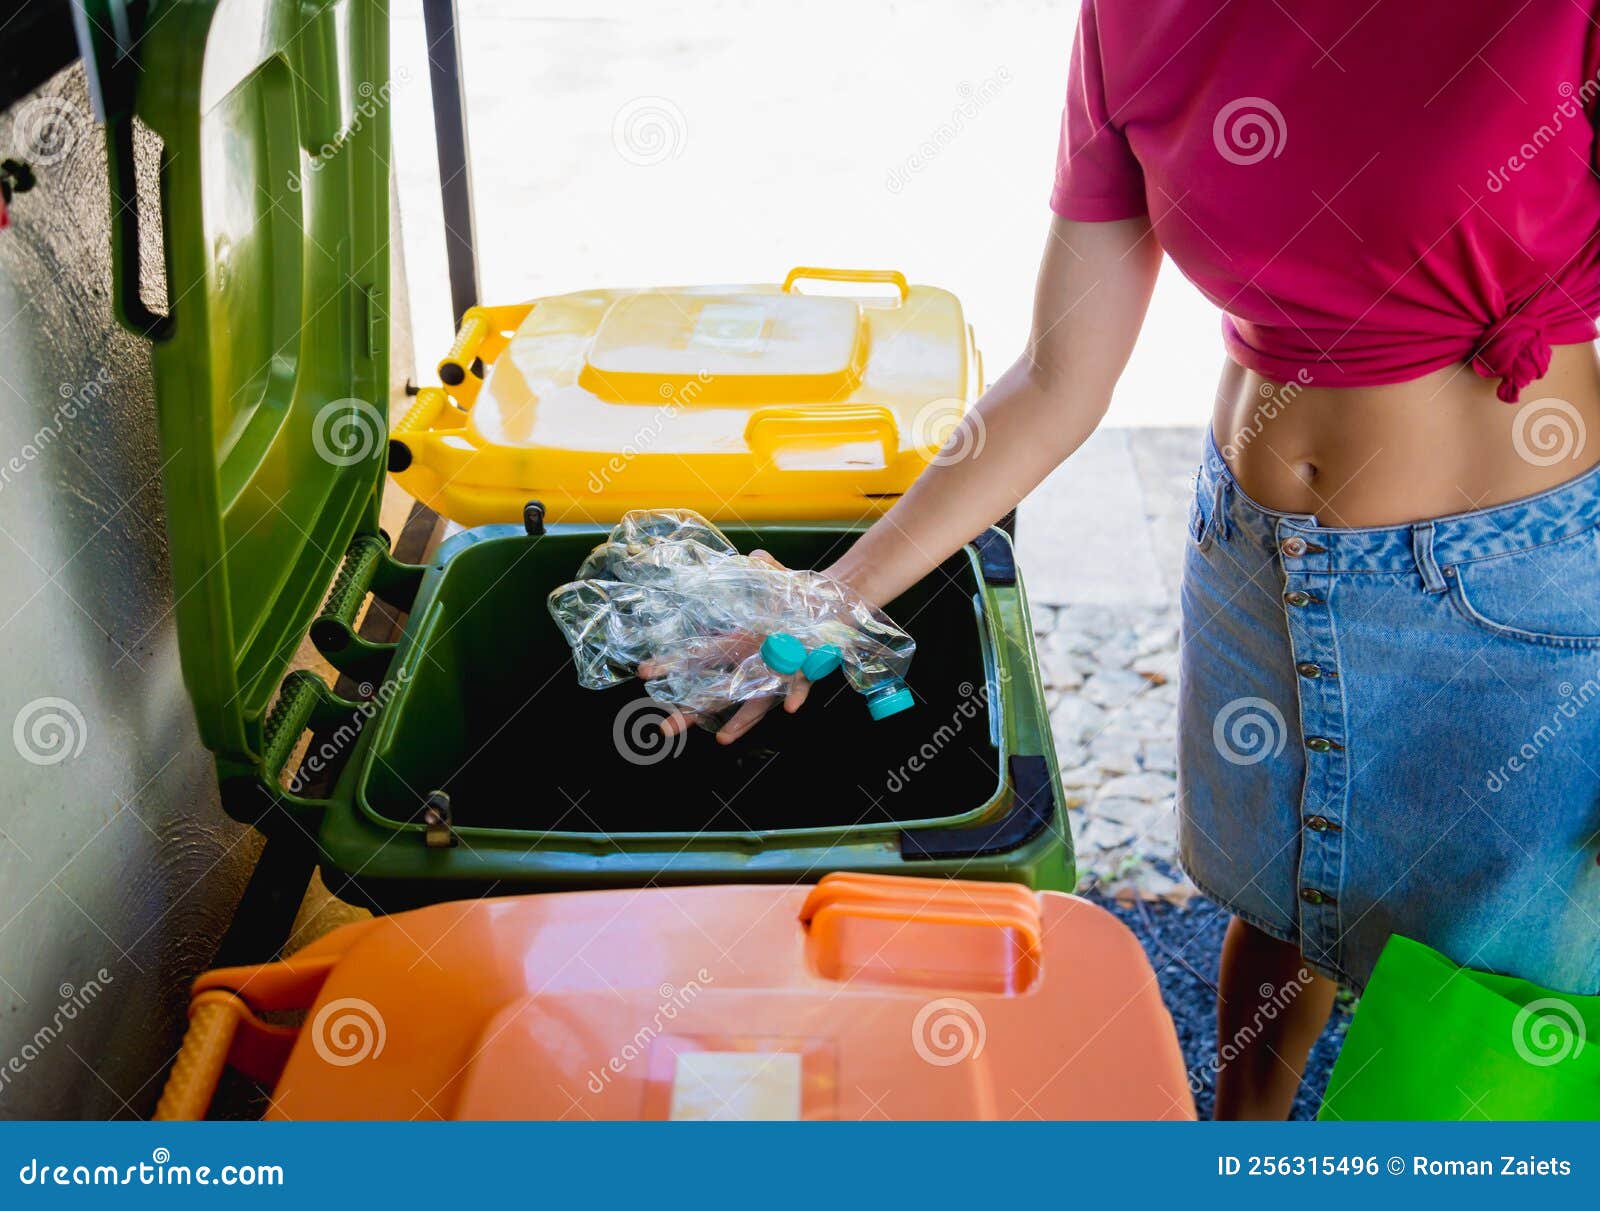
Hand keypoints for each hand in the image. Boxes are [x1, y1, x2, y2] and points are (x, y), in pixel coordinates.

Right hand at [638, 550, 813, 743]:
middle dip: (690, 710)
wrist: (832, 606)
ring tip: (721, 740)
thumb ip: (763, 568)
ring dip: (740, 722)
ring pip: (752, 704)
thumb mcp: (774, 579)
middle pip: (715, 692)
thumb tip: (754, 556)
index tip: (646, 674)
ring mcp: (775, 674)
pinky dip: (793, 696)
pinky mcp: (803, 675)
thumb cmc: (796, 598)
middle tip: (665, 728)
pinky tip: (789, 708)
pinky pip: (797, 688)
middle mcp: (751, 664)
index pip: (698, 657)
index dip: (672, 665)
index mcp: (736, 641)